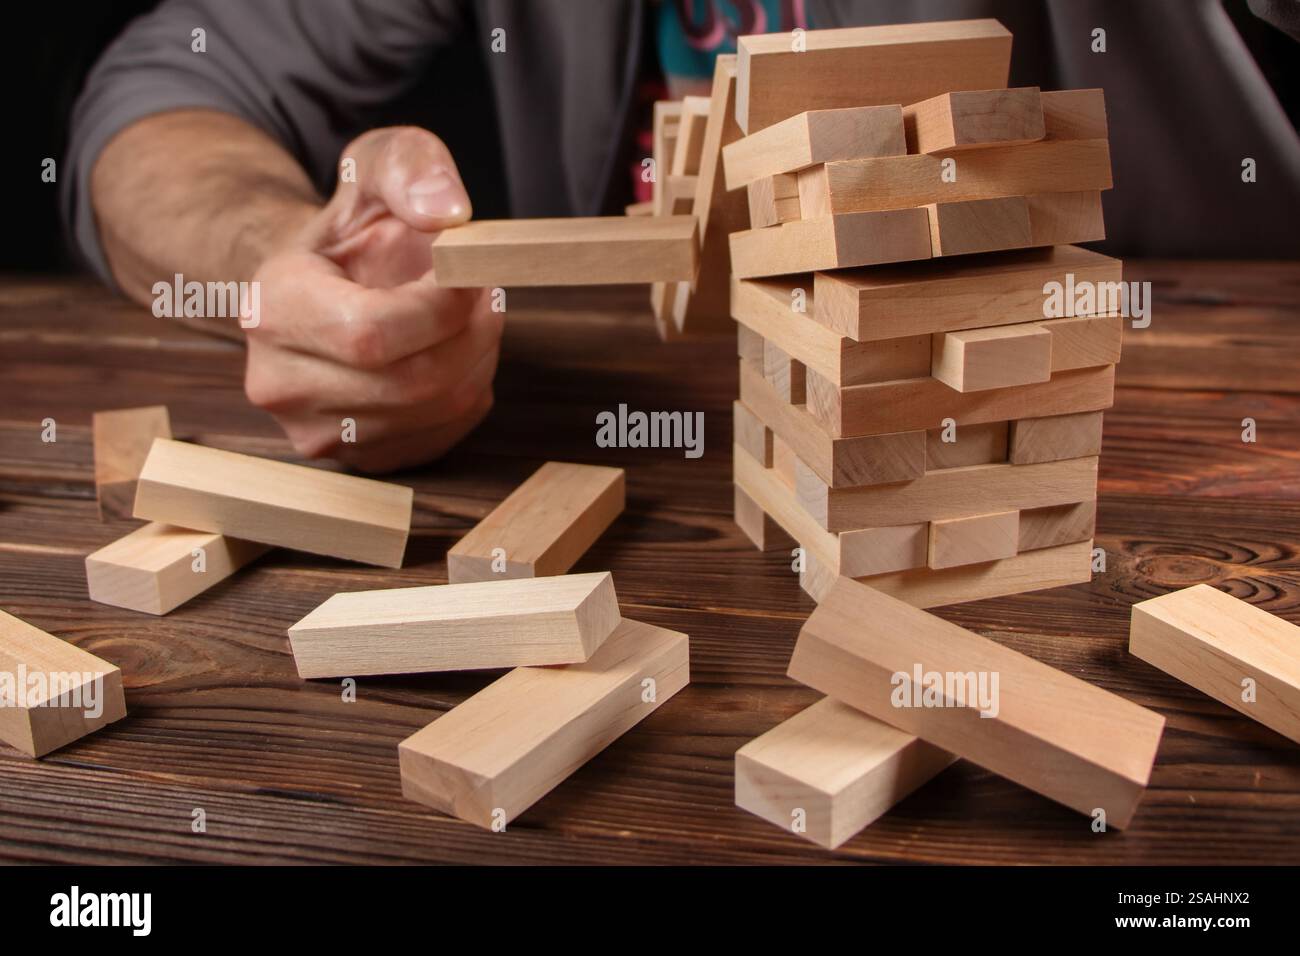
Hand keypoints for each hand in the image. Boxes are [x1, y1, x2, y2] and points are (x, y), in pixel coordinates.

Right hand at [243, 126, 501, 472]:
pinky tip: (450, 354)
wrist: (318, 287)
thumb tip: (446, 211)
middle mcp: (281, 383)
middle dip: (473, 333)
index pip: (372, 333)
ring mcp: (316, 432)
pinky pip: (441, 436)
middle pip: (414, 382)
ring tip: (466, 316)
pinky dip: (466, 393)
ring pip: (436, 411)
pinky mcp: (357, 460)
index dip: (442, 308)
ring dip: (476, 360)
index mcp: (272, 309)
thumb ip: (410, 168)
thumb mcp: (376, 166)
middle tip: (485, 293)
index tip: (469, 274)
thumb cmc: (352, 232)